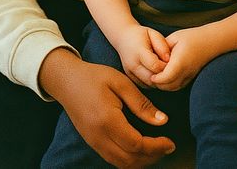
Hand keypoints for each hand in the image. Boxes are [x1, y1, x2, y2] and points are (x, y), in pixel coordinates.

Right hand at [41, 49, 174, 166]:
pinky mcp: (91, 142)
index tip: (170, 142)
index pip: (136, 145)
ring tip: (156, 148)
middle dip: (152, 157)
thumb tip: (162, 121)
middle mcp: (99, 136)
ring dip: (141, 161)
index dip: (156, 147)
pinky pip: (113, 159)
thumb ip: (141, 103)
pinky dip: (130, 159)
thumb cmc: (94, 76)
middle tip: (167, 146)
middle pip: (130, 160)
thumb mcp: (121, 82)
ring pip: (121, 163)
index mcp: (107, 120)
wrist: (66, 81)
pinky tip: (140, 148)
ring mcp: (93, 142)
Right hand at [113, 24, 170, 86]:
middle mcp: (132, 64)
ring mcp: (129, 72)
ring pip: (149, 84)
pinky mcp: (129, 77)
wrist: (123, 37)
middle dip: (163, 76)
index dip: (166, 66)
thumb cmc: (140, 34)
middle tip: (169, 68)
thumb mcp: (153, 34)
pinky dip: (152, 82)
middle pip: (152, 78)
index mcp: (139, 52)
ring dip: (158, 80)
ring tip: (162, 70)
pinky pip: (144, 85)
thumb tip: (168, 60)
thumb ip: (162, 46)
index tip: (171, 62)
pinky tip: (155, 73)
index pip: (155, 66)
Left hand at [150, 27, 216, 90]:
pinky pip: (179, 86)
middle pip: (168, 86)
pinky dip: (171, 85)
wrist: (212, 41)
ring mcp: (190, 76)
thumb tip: (152, 56)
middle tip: (150, 75)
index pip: (165, 77)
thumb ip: (162, 48)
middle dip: (158, 83)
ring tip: (157, 76)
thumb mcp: (175, 38)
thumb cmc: (192, 37)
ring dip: (164, 85)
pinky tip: (166, 77)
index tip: (150, 73)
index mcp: (180, 61)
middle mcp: (186, 71)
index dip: (156, 78)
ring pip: (174, 88)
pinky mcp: (192, 78)